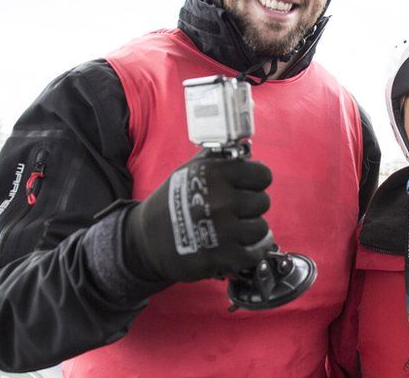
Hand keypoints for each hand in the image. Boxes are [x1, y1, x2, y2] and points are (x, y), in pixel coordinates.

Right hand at [122, 155, 273, 282]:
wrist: (145, 240)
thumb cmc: (172, 202)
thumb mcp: (190, 170)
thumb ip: (220, 159)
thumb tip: (249, 152)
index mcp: (214, 173)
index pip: (263, 175)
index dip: (256, 182)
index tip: (248, 187)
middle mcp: (220, 199)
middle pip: (263, 202)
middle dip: (251, 207)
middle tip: (234, 211)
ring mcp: (223, 229)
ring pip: (261, 228)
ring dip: (250, 230)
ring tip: (233, 229)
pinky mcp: (223, 256)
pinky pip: (256, 252)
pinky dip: (253, 251)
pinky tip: (243, 246)